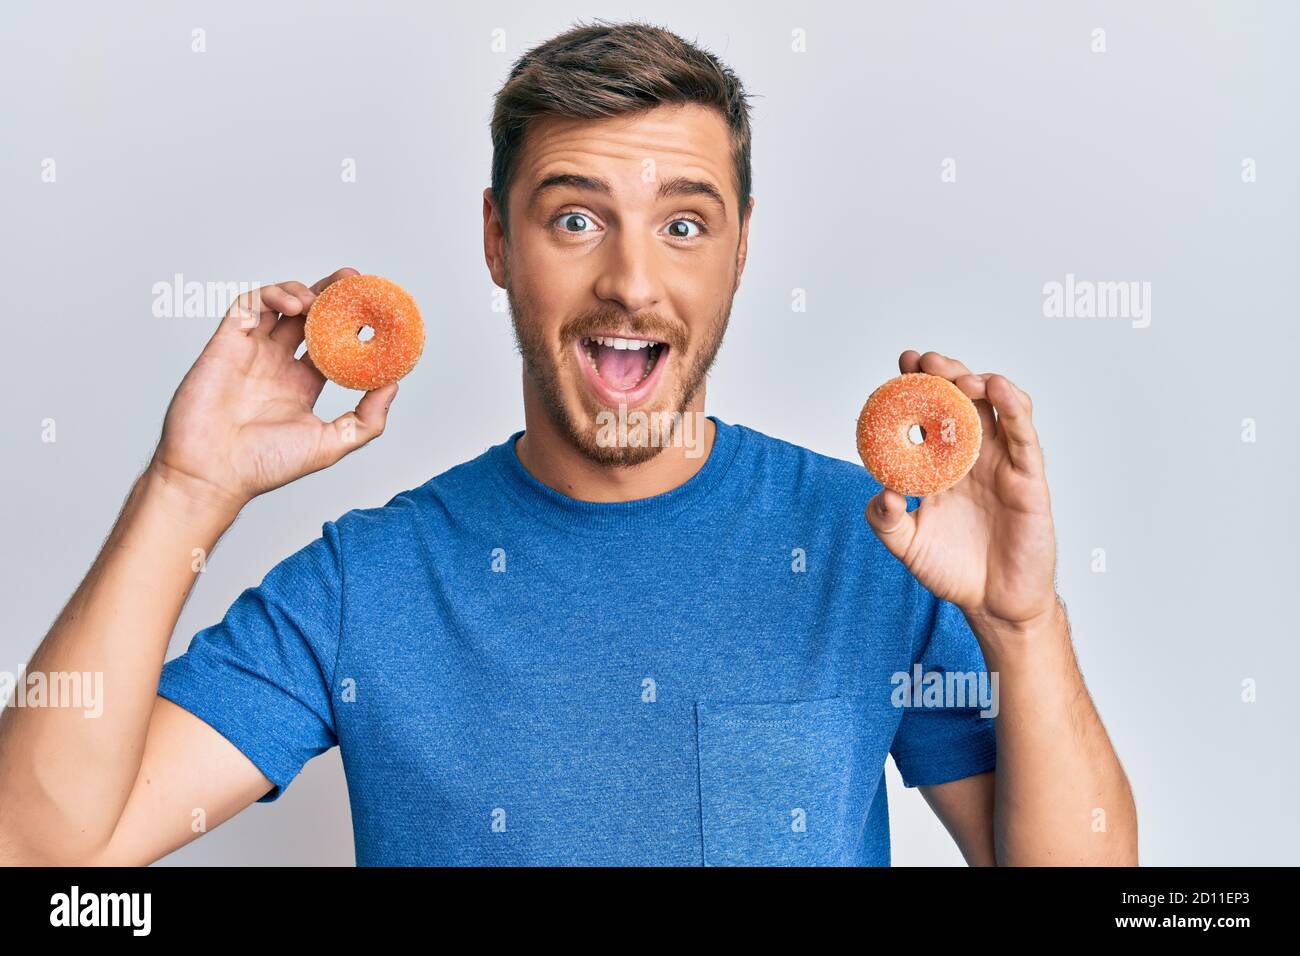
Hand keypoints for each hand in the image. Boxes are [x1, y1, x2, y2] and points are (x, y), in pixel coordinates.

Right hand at [149, 267, 397, 514]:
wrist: (212, 473)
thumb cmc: (264, 466)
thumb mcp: (331, 444)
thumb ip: (366, 418)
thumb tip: (393, 385)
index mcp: (301, 384)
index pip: (332, 343)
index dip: (352, 326)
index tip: (376, 313)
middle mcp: (277, 363)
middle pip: (309, 316)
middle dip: (332, 295)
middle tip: (355, 281)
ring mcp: (252, 350)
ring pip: (281, 303)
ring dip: (305, 291)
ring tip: (324, 298)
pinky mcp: (227, 341)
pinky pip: (250, 304)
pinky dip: (274, 294)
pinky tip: (297, 305)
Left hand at [863, 350, 1058, 632]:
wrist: (993, 603)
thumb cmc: (953, 570)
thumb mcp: (907, 545)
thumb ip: (886, 520)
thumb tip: (881, 492)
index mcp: (943, 464)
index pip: (930, 413)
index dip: (918, 385)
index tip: (900, 364)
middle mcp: (974, 455)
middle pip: (963, 399)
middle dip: (943, 372)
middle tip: (921, 361)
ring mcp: (1003, 462)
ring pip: (996, 407)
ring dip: (977, 381)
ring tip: (955, 374)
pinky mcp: (1029, 476)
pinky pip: (1023, 434)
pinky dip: (1012, 405)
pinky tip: (995, 387)